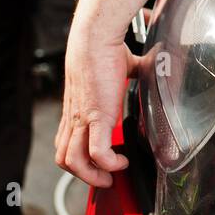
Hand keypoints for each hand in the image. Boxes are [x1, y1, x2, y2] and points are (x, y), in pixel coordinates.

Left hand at [54, 20, 136, 187]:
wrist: (95, 37)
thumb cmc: (103, 47)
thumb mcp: (117, 66)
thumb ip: (130, 70)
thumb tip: (149, 63)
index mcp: (77, 109)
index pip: (67, 144)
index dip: (81, 159)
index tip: (101, 162)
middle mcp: (75, 118)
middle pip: (65, 159)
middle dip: (86, 175)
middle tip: (106, 177)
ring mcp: (82, 119)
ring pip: (73, 162)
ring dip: (93, 175)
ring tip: (112, 173)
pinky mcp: (96, 116)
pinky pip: (96, 153)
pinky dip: (109, 163)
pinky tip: (121, 161)